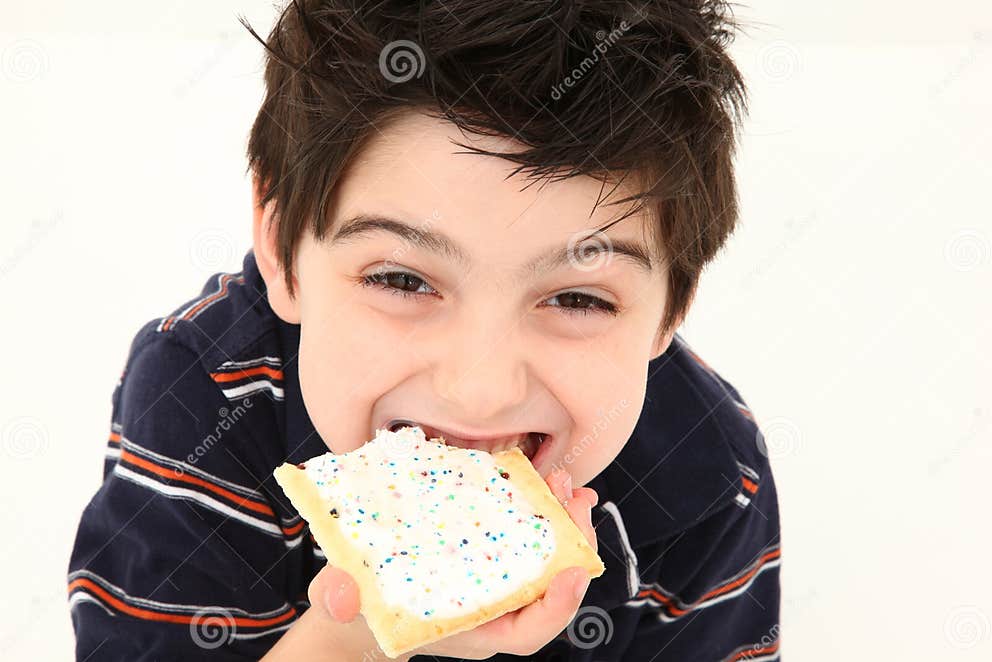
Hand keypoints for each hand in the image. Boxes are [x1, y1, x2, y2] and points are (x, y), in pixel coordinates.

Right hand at [309, 467, 598, 659]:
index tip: (572, 574)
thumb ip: (339, 600)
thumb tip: (340, 593)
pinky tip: (539, 477)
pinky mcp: (482, 550)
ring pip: (541, 556)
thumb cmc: (349, 609)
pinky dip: (534, 506)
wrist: (348, 601)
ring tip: (564, 482)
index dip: (555, 609)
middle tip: (577, 502)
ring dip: (558, 518)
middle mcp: (488, 608)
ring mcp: (489, 579)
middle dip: (570, 545)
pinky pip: (521, 533)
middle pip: (547, 587)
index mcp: (467, 631)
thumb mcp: (338, 605)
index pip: (525, 633)